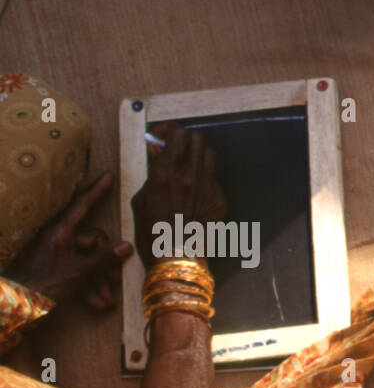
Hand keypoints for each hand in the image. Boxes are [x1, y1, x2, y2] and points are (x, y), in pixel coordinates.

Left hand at [5, 172, 133, 307]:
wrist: (14, 307)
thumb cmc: (39, 286)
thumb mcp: (75, 273)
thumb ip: (102, 260)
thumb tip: (126, 246)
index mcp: (59, 233)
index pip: (81, 205)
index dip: (96, 191)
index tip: (108, 176)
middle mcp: (58, 240)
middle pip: (93, 242)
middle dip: (106, 264)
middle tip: (114, 281)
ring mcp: (56, 256)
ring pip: (88, 262)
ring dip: (99, 282)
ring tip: (106, 301)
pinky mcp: (55, 271)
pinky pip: (79, 274)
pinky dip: (89, 289)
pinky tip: (96, 305)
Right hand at [129, 123, 227, 263]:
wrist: (176, 258)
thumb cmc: (152, 231)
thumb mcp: (140, 197)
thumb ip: (151, 171)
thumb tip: (157, 150)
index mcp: (166, 174)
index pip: (179, 134)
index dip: (171, 130)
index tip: (163, 135)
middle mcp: (190, 177)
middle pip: (198, 139)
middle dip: (186, 138)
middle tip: (176, 147)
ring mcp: (208, 188)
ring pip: (209, 156)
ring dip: (197, 154)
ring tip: (186, 165)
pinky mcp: (219, 200)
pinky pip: (213, 179)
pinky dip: (203, 178)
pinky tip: (194, 191)